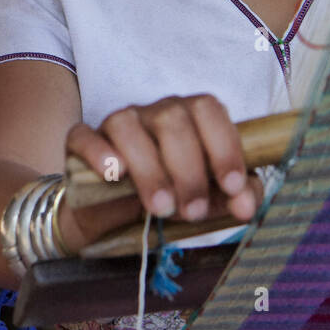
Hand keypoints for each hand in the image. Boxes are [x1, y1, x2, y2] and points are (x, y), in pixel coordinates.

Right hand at [65, 94, 263, 227]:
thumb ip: (231, 198)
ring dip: (150, 168)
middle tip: (193, 211)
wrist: (107, 220)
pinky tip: (115, 175)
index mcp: (188, 119)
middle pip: (173, 119)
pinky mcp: (80, 142)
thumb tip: (248, 204)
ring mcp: (116, 124)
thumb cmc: (165, 199)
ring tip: (160, 208)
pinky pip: (85, 135)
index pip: (209, 110)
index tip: (233, 187)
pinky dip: (101, 153)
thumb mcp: (203, 201)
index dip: (224, 146)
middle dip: (189, 169)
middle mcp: (153, 114)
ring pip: (129, 125)